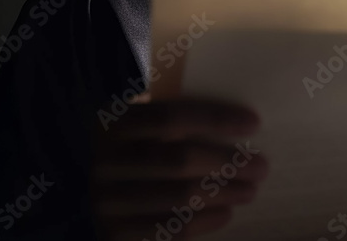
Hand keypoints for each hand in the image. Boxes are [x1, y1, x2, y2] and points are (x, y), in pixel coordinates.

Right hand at [90, 95, 268, 239]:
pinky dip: (204, 222)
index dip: (215, 119)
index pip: (171, 116)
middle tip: (260, 167)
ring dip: (224, 193)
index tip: (253, 123)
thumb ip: (174, 119)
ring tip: (249, 190)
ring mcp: (105, 200)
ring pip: (179, 197)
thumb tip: (238, 120)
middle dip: (228, 163)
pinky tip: (225, 214)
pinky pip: (169, 229)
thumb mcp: (139, 127)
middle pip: (180, 159)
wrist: (85, 195)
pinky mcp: (112, 234)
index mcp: (113, 122)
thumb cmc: (131, 151)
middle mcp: (104, 160)